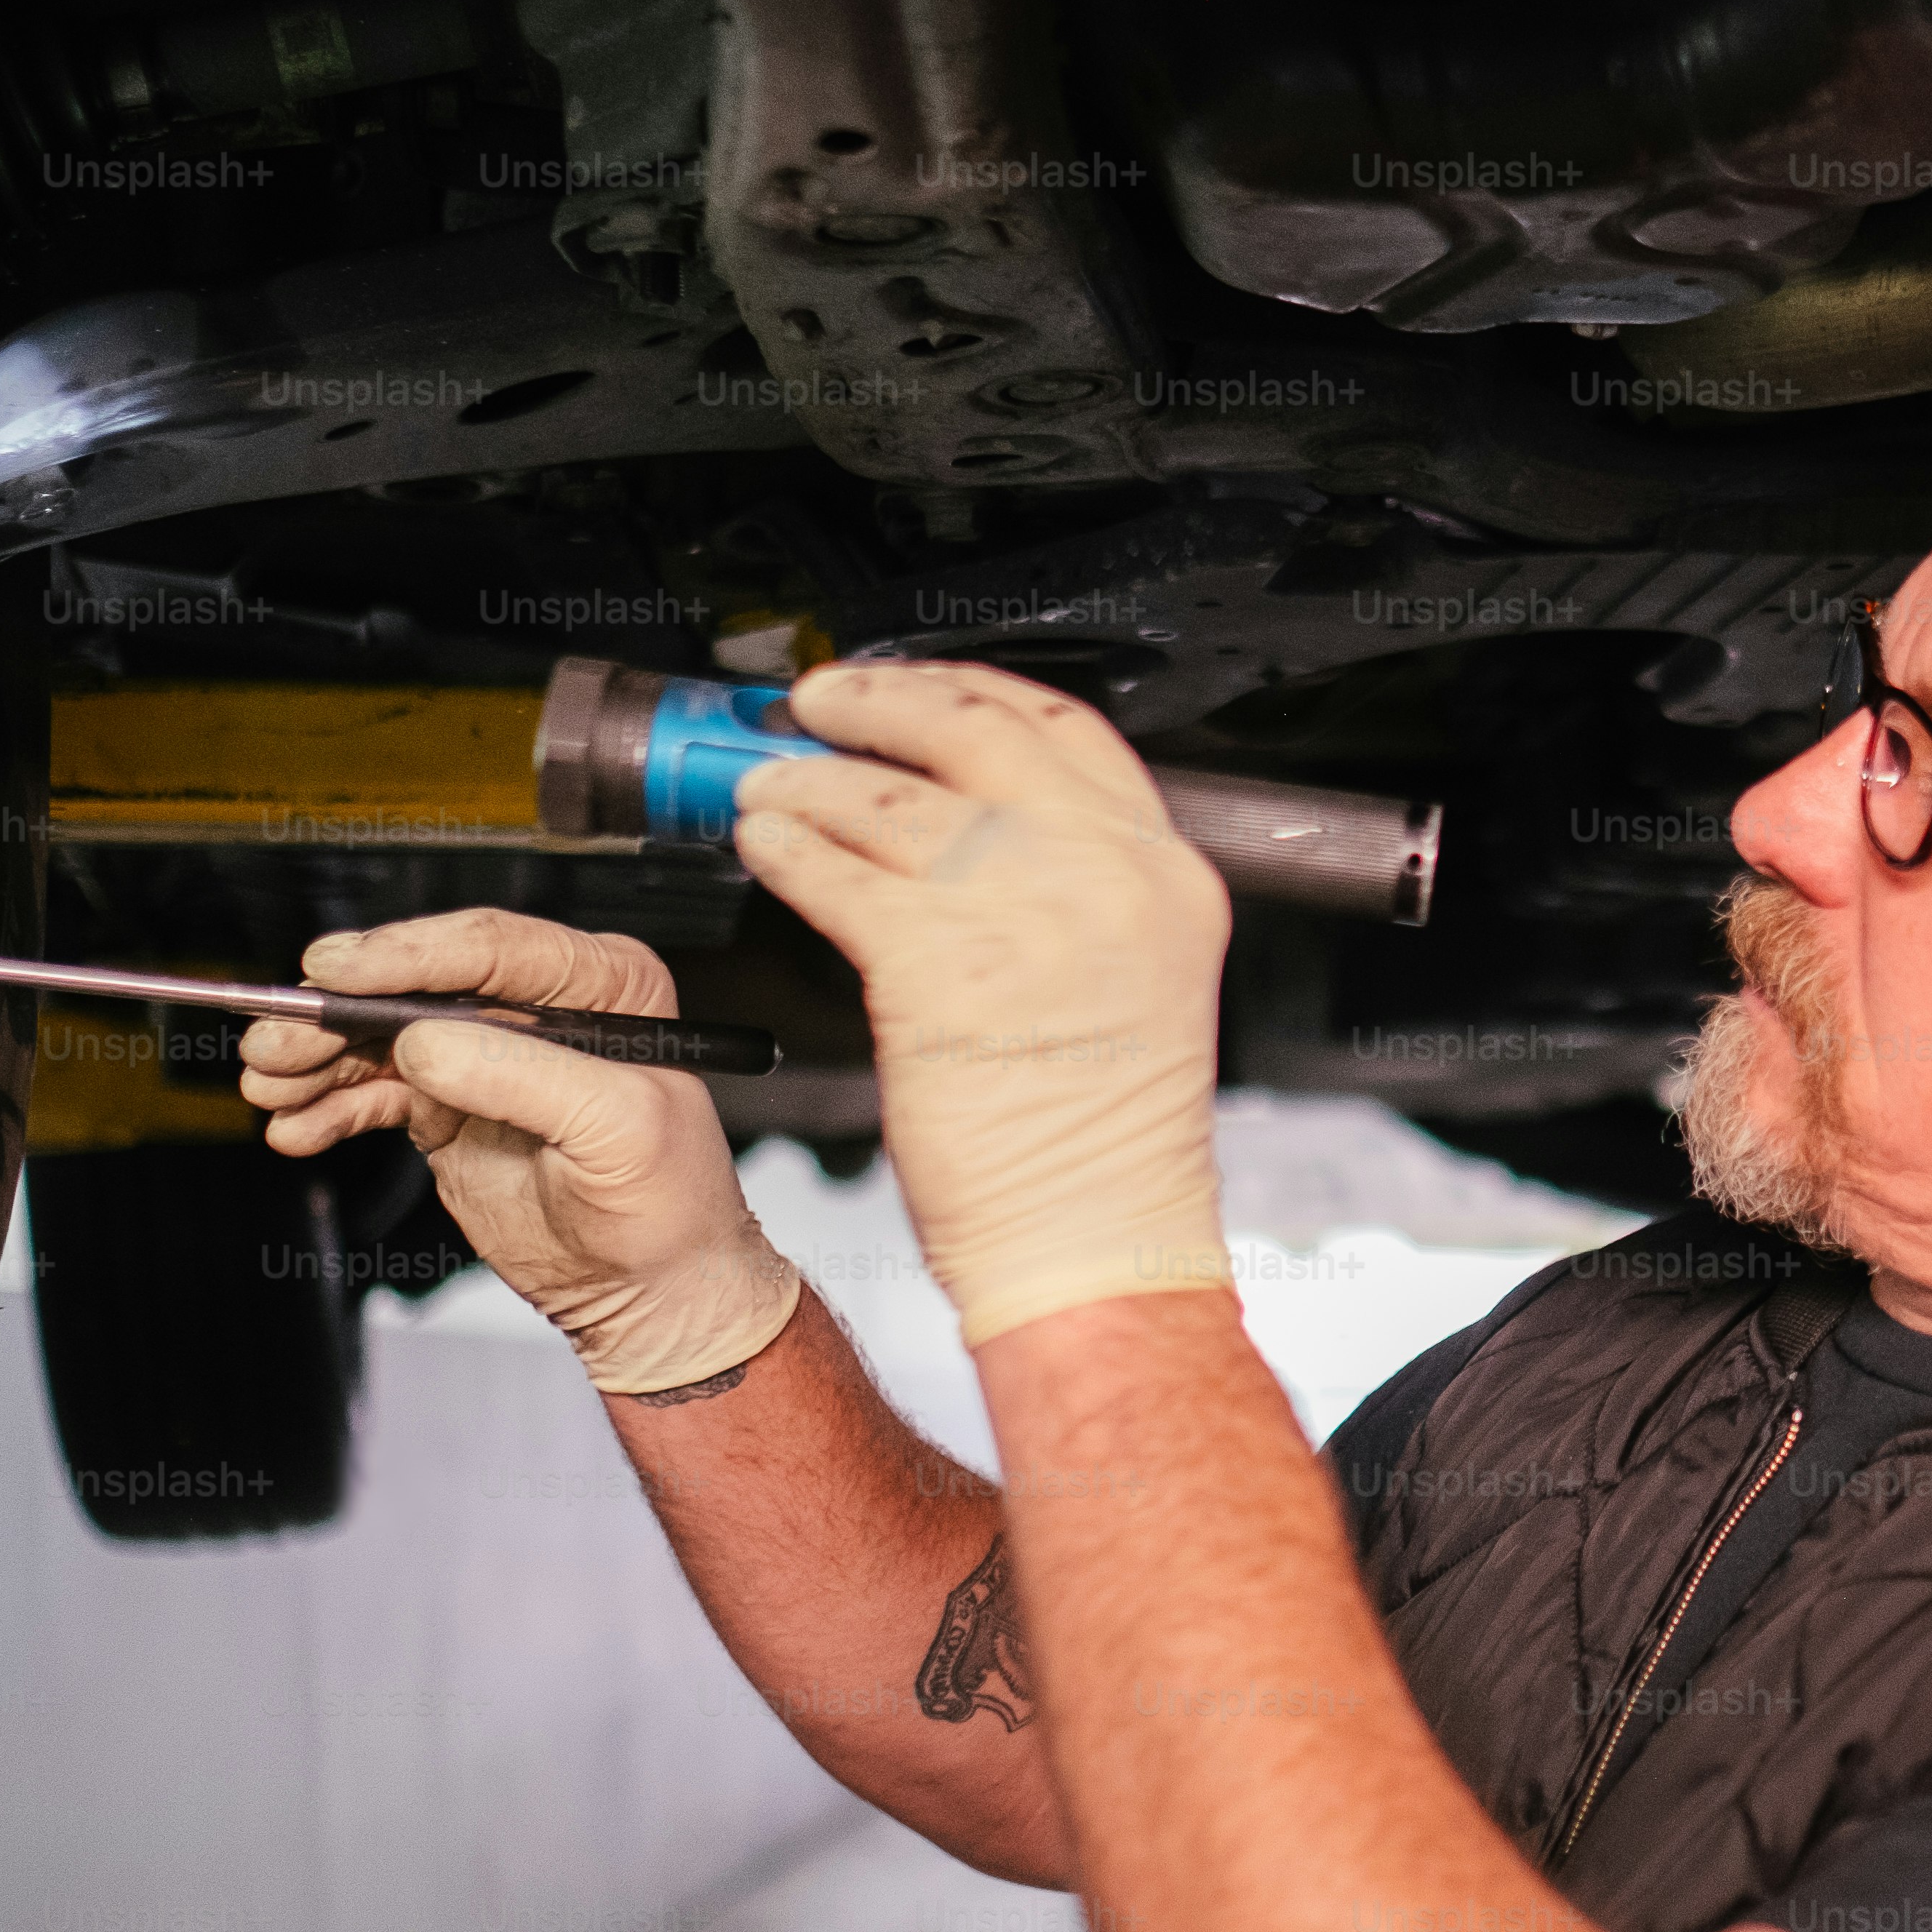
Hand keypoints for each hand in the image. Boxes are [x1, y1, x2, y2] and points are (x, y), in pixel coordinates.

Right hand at [236, 907, 802, 1394]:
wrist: (651, 1289)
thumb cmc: (668, 1206)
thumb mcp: (618, 1132)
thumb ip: (524, 1079)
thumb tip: (427, 1041)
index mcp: (602, 986)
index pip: (493, 948)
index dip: (409, 955)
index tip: (339, 970)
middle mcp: (539, 1010)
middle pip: (419, 986)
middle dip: (340, 1012)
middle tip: (280, 1035)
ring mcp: (487, 1056)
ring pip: (382, 1037)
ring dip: (318, 1061)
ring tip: (272, 1087)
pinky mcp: (450, 1103)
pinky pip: (374, 1091)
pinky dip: (329, 1109)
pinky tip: (297, 1129)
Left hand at [730, 660, 1230, 1348]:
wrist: (1094, 1244)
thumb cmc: (1103, 1146)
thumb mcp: (1130, 984)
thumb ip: (1077, 893)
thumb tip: (971, 830)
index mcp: (1165, 875)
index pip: (1063, 730)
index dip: (968, 691)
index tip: (913, 687)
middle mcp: (1106, 874)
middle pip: (973, 732)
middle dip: (878, 701)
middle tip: (819, 702)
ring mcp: (1025, 911)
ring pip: (887, 797)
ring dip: (809, 781)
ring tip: (766, 787)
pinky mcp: (939, 960)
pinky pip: (839, 871)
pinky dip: (787, 847)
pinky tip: (766, 846)